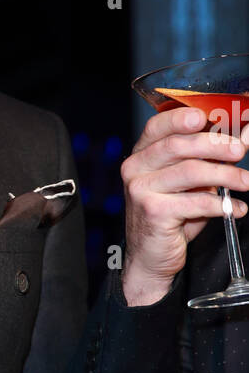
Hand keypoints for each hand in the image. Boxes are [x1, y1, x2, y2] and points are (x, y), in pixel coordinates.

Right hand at [120, 106, 248, 304]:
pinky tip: (236, 208)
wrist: (152, 256)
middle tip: (240, 151)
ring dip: (226, 175)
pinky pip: (196, 202)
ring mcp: (141, 190)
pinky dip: (222, 205)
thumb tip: (244, 135)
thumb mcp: (190, 182)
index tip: (208, 116)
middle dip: (215, 145)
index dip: (182, 117)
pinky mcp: (153, 212)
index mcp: (142, 154)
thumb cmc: (171, 215)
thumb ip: (211, 158)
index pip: (158, 126)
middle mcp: (136, 168)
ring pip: (191, 172)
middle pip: (178, 145)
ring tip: (247, 182)